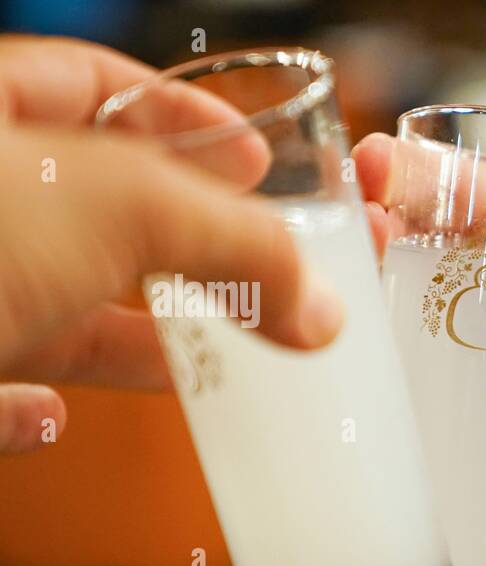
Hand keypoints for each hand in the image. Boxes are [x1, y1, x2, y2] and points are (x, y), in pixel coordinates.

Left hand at [0, 37, 342, 452]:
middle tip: (268, 276)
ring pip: (53, 309)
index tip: (263, 159)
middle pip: (101, 211)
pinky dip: (29, 411)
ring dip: (132, 343)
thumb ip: (236, 245)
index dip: (193, 118)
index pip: (104, 87)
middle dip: (189, 250)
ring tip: (207, 365)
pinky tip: (55, 421)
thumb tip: (319, 305)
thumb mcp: (115, 206)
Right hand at [353, 132, 485, 517]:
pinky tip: (361, 419)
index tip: (378, 160)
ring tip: (341, 318)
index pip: (459, 200)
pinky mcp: (481, 433)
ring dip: (369, 330)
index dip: (416, 178)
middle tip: (347, 236)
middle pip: (410, 266)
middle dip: (370, 246)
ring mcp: (477, 369)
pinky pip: (426, 427)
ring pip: (405, 343)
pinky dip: (392, 423)